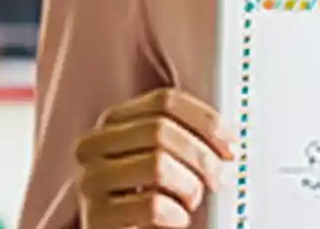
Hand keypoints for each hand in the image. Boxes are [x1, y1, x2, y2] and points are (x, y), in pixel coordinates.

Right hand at [76, 87, 235, 227]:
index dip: (205, 119)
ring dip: (189, 187)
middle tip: (220, 176)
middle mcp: (95, 145)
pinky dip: (176, 213)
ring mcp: (90, 180)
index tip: (229, 141)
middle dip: (202, 155)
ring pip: (157, 165)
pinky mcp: (95, 216)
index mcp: (114, 121)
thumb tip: (228, 138)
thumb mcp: (162, 156)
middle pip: (161, 130)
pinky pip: (151, 206)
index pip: (164, 102)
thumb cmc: (144, 194)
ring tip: (191, 200)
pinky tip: (176, 218)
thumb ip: (185, 137)